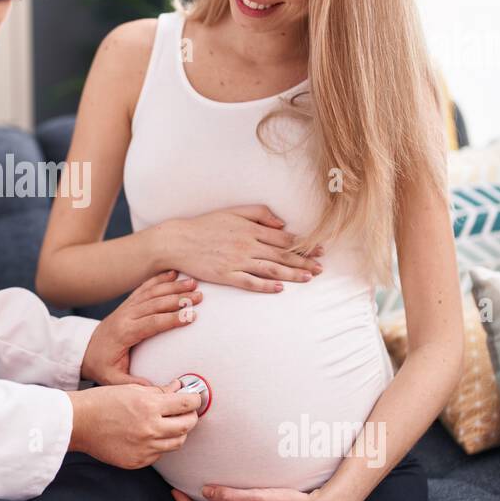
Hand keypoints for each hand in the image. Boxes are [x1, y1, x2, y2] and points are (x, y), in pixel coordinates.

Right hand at [68, 380, 201, 468]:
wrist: (79, 423)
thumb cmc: (102, 402)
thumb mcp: (131, 389)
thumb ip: (159, 391)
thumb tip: (178, 388)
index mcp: (149, 406)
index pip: (187, 404)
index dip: (195, 399)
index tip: (195, 398)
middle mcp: (150, 428)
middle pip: (187, 425)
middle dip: (191, 416)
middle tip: (186, 412)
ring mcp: (144, 448)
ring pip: (177, 442)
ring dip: (178, 432)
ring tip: (170, 424)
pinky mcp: (137, 461)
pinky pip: (160, 454)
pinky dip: (160, 445)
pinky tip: (151, 436)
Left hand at [80, 269, 202, 385]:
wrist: (83, 350)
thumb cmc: (100, 365)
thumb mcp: (112, 379)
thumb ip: (133, 384)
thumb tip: (157, 390)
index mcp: (125, 333)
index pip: (151, 323)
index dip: (172, 319)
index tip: (191, 316)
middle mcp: (126, 316)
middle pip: (155, 303)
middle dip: (178, 299)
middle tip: (199, 296)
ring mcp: (127, 307)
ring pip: (152, 292)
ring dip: (173, 286)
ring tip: (193, 282)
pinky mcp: (128, 304)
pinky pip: (145, 288)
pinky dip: (159, 279)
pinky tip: (174, 273)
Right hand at [157, 205, 324, 293]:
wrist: (178, 241)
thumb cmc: (205, 225)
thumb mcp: (233, 211)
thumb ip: (259, 214)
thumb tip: (281, 223)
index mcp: (250, 229)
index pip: (284, 239)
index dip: (303, 245)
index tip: (319, 250)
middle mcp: (247, 245)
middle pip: (282, 255)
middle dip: (304, 262)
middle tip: (321, 268)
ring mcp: (237, 261)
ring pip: (271, 269)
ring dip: (292, 274)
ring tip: (308, 278)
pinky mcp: (226, 275)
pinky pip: (250, 282)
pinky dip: (266, 286)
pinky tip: (280, 289)